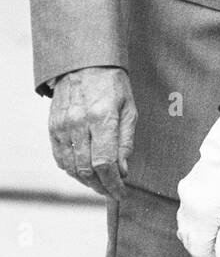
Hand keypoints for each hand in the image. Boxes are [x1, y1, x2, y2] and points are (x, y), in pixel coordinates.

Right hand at [48, 66, 136, 199]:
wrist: (85, 63)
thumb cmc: (113, 85)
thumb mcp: (129, 109)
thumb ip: (126, 142)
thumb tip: (123, 171)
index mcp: (102, 118)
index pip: (105, 163)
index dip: (113, 184)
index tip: (121, 193)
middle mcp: (79, 124)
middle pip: (86, 169)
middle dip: (101, 186)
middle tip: (112, 191)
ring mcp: (63, 126)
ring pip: (72, 167)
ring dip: (86, 181)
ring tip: (100, 183)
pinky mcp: (53, 127)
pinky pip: (60, 157)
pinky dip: (72, 169)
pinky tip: (84, 171)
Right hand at [176, 113, 219, 256]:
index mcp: (201, 211)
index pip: (200, 249)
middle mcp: (187, 204)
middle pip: (190, 241)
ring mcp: (184, 195)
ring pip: (185, 229)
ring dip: (199, 243)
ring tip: (217, 253)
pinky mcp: (186, 188)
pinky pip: (185, 216)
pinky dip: (195, 228)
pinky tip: (208, 233)